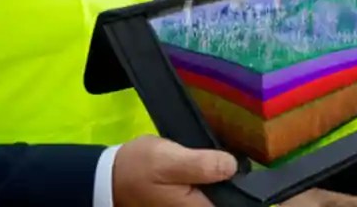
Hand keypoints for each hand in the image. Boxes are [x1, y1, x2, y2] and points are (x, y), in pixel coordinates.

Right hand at [112, 135, 237, 206]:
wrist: (107, 176)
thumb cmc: (137, 169)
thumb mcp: (168, 161)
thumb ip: (202, 165)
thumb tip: (232, 166)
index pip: (236, 202)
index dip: (244, 186)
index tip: (248, 165)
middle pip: (229, 199)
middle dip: (232, 180)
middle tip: (233, 154)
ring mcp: (190, 205)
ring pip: (218, 193)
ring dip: (221, 177)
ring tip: (221, 156)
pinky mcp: (185, 201)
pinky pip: (207, 192)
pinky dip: (211, 178)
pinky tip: (210, 162)